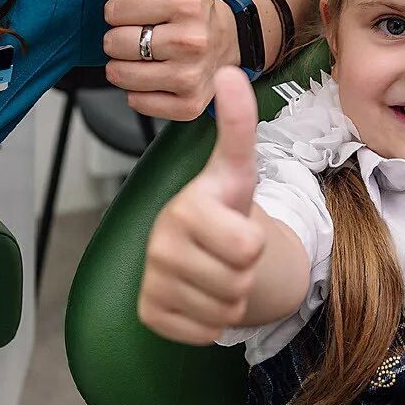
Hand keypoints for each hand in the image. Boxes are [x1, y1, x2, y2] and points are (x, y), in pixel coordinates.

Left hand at [104, 0, 233, 119]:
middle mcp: (192, 42)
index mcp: (188, 2)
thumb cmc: (193, 0)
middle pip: (113, 43)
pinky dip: (142, 92)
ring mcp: (191, 78)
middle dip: (123, 37)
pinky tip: (160, 77)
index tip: (145, 8)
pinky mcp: (187, 107)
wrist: (226, 44)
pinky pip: (135, 102)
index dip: (123, 7)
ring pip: (119, 75)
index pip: (115, 8)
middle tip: (148, 33)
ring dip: (127, 66)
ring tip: (151, 55)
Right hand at [139, 66, 265, 343]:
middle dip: (244, 271)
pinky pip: (203, 332)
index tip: (233, 222)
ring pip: (224, 311)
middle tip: (227, 251)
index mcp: (185, 209)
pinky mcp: (150, 314)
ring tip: (216, 270)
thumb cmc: (222, 205)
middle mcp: (160, 246)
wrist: (199, 246)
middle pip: (239, 281)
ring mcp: (151, 281)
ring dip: (231, 297)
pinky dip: (211, 321)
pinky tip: (199, 294)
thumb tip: (231, 71)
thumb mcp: (237, 167)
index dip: (254, 241)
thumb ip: (238, 123)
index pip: (248, 246)